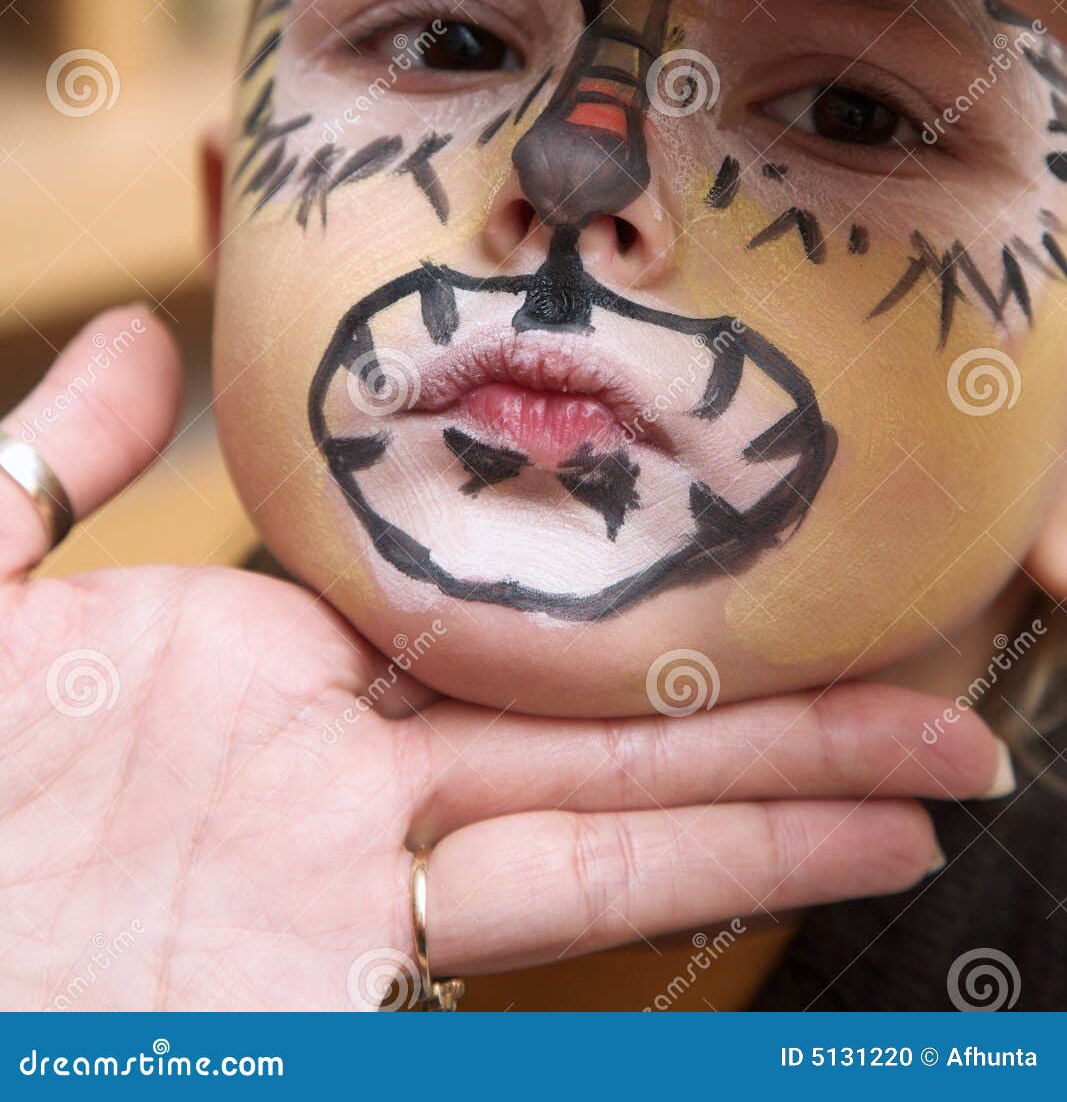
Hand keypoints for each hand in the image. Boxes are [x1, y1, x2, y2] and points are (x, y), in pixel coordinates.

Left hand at [0, 310, 1005, 1007]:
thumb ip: (56, 464)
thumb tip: (141, 329)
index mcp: (260, 658)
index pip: (482, 606)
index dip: (620, 581)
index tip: (725, 552)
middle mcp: (338, 763)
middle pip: (595, 722)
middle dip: (768, 708)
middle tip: (923, 689)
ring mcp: (354, 869)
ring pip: (615, 818)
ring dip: (785, 797)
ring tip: (935, 774)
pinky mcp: (347, 968)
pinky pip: (561, 912)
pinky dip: (706, 887)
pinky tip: (830, 865)